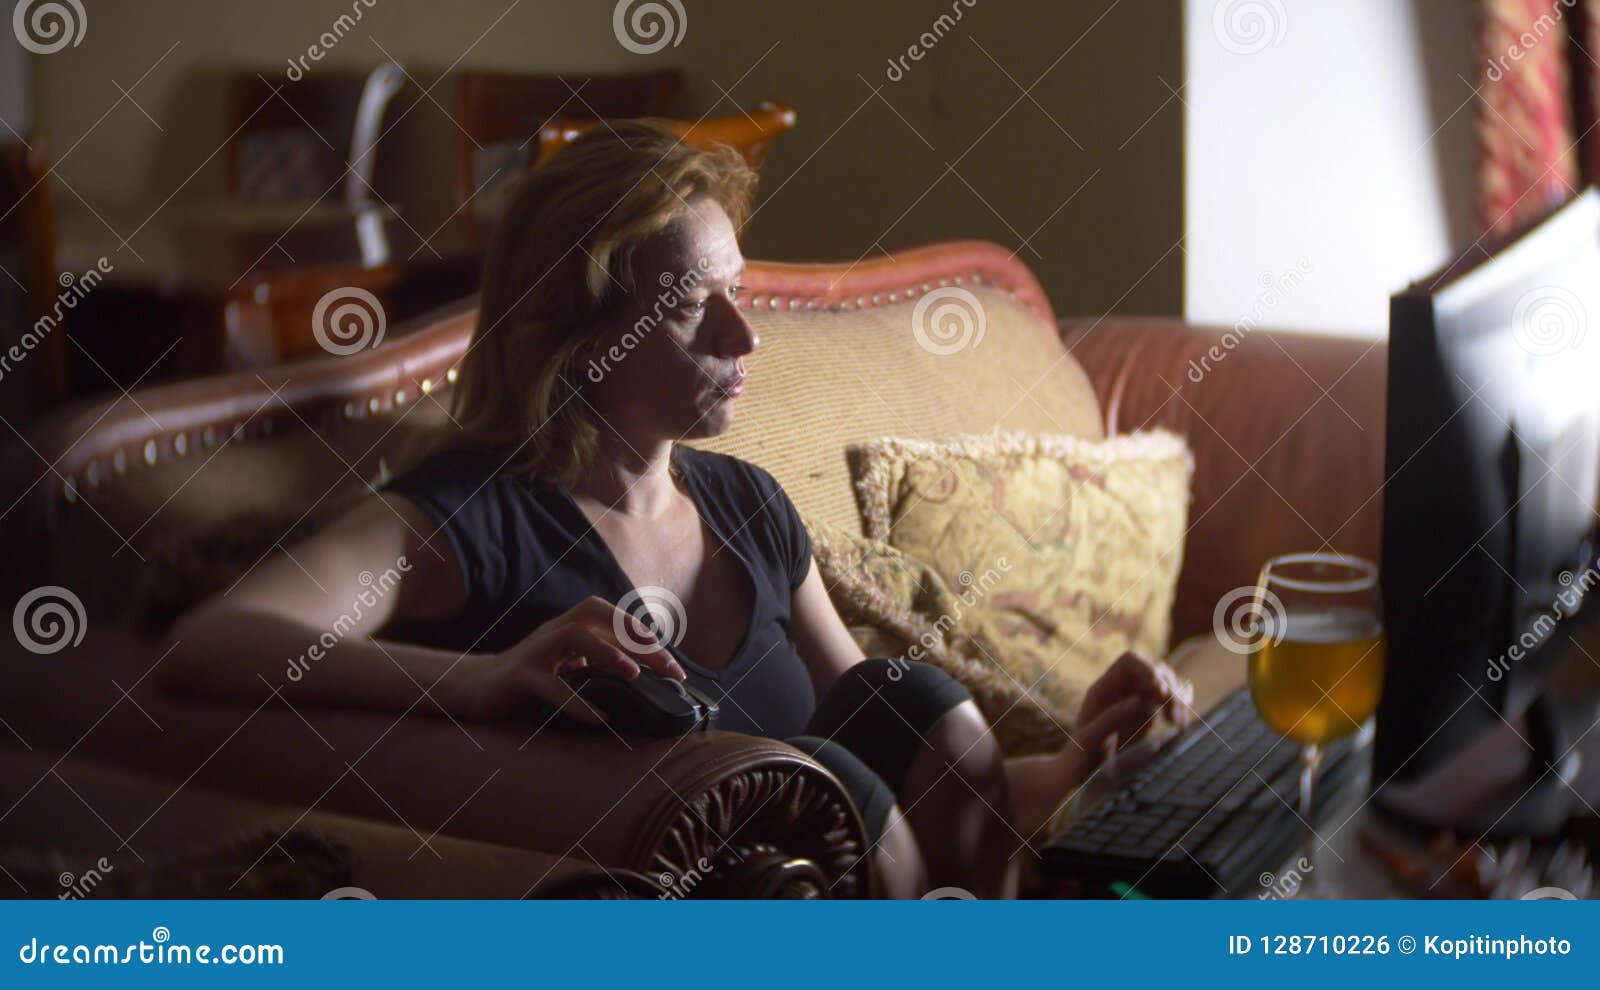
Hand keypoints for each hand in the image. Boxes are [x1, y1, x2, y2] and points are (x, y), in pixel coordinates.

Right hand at [453, 596, 685, 723]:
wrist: (475, 689)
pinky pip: (549, 685)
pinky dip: (576, 701)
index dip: (648, 639)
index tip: (676, 670)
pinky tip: (599, 719)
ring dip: (607, 652)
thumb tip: (648, 687)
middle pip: (600, 617)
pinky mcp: (519, 676)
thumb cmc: (532, 681)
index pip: (616, 621)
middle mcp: (555, 631)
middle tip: (669, 671)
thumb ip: (599, 669)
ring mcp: (535, 651)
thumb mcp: (569, 670)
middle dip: (638, 640)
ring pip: (573, 637)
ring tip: (633, 676)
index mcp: (571, 627)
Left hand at [1056, 650, 1194, 787]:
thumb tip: (1140, 700)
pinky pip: (1170, 699)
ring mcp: (1137, 699)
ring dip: (1179, 699)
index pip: (1130, 661)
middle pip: (1155, 670)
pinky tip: (1181, 722)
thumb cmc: (1079, 756)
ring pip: (1167, 684)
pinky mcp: (1148, 714)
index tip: (1160, 692)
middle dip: (1169, 689)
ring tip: (1178, 724)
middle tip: (1173, 717)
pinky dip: (1181, 706)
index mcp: (1104, 688)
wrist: (1080, 774)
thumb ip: (1112, 718)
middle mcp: (1122, 689)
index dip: (1149, 669)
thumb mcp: (1089, 739)